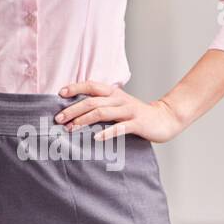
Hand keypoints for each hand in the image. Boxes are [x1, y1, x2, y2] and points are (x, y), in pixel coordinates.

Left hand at [56, 80, 184, 142]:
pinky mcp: (137, 123)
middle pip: (92, 101)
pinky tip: (95, 137)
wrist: (165, 119)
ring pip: (102, 112)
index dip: (75, 88)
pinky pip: (120, 128)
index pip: (91, 85)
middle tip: (58, 119)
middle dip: (73, 109)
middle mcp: (119, 99)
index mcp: (113, 93)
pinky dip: (107, 132)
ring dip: (84, 120)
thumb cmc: (136, 114)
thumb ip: (102, 104)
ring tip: (70, 128)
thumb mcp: (118, 104)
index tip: (59, 94)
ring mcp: (128, 111)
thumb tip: (75, 110)